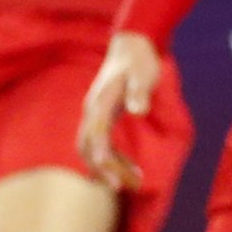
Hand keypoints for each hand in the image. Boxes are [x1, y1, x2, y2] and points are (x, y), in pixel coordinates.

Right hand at [74, 31, 166, 186]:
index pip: (96, 137)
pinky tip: (132, 169)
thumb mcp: (144, 74)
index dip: (103, 160)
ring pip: (93, 149)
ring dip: (110, 167)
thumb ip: (140, 92)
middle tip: (126, 187)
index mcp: (100, 103)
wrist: (131, 45)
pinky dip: (114, 159)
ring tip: (135, 182)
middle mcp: (92, 111)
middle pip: (88, 148)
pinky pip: (102, 144)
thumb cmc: (139, 60)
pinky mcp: (103, 117)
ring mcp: (95, 114)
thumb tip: (140, 111)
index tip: (116, 181)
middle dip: (104, 170)